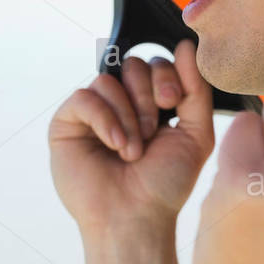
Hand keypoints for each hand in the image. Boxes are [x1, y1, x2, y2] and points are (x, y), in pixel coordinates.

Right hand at [49, 39, 214, 234]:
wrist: (135, 217)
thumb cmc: (165, 183)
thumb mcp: (195, 134)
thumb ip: (196, 90)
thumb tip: (186, 46)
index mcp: (153, 105)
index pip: (158, 64)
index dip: (167, 75)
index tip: (173, 103)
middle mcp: (122, 104)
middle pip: (134, 64)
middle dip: (148, 94)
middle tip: (154, 127)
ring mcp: (93, 113)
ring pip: (109, 79)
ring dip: (129, 115)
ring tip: (133, 150)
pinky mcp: (67, 124)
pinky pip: (85, 97)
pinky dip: (105, 119)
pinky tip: (115, 146)